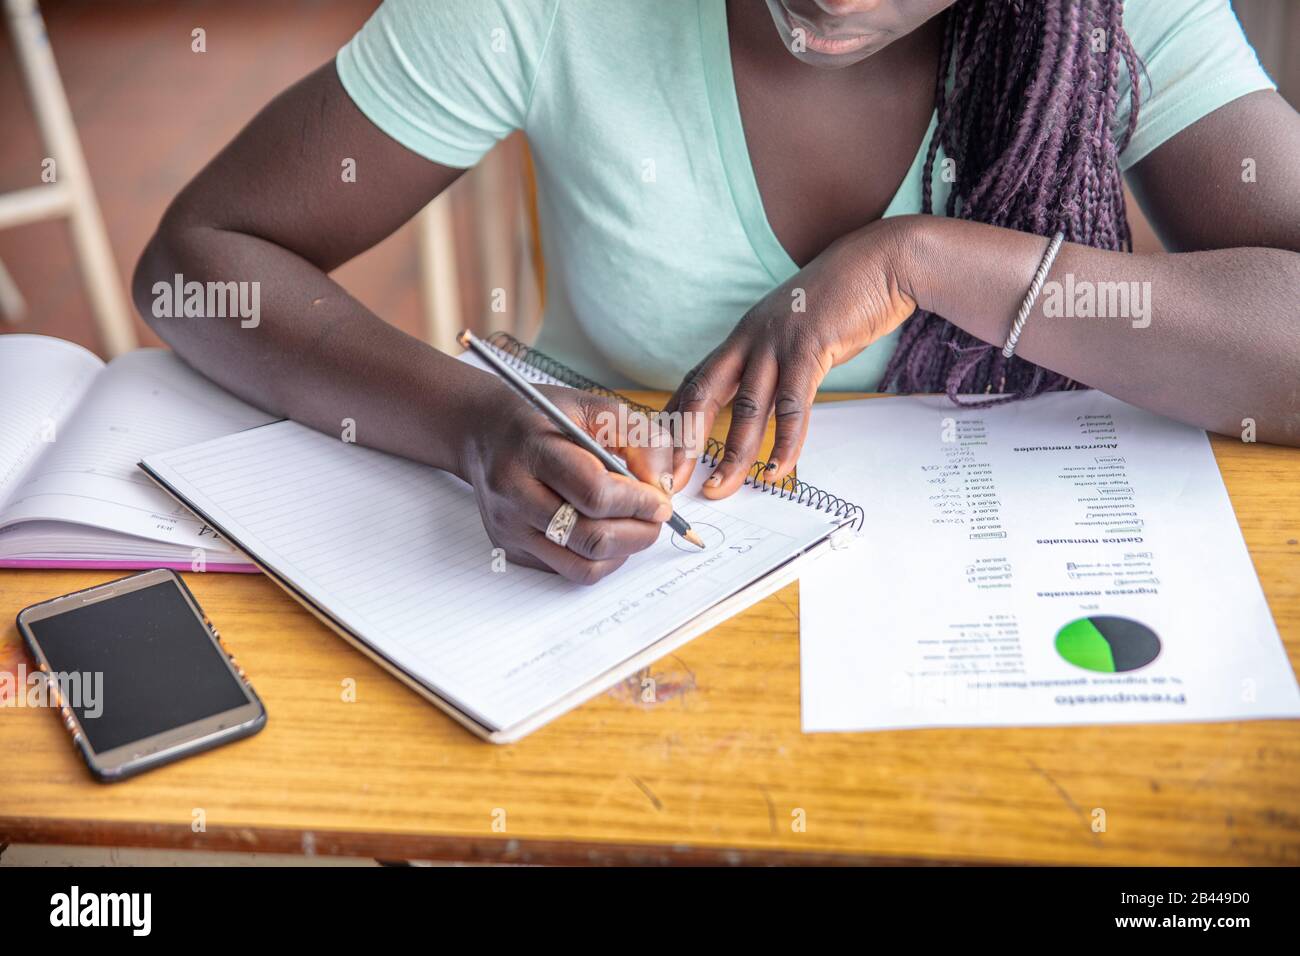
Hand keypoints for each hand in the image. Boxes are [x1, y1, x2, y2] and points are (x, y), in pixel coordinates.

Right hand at [461, 384, 674, 583]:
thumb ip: (639, 439)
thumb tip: (663, 487)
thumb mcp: (594, 407)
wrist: (481, 430)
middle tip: (656, 518)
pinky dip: (599, 559)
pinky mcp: (510, 548)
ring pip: (582, 565)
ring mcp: (509, 526)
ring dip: (623, 552)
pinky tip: (606, 532)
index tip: (661, 501)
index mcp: (533, 449)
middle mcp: (514, 493)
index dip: (638, 503)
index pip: (595, 493)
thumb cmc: (542, 416)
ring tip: (635, 526)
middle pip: (591, 537)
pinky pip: (568, 570)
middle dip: (639, 533)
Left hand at [665, 218, 917, 497]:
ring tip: (722, 486)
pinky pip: (792, 404)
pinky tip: (778, 469)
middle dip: (684, 442)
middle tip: (671, 481)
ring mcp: (777, 343)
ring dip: (732, 452)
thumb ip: (770, 364)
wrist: (877, 263)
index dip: (674, 421)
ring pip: (745, 407)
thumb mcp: (790, 333)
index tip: (658, 457)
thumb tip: (758, 404)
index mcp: (740, 339)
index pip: (694, 384)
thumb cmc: (837, 303)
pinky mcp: (809, 348)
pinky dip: (785, 442)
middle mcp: (748, 339)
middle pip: (703, 395)